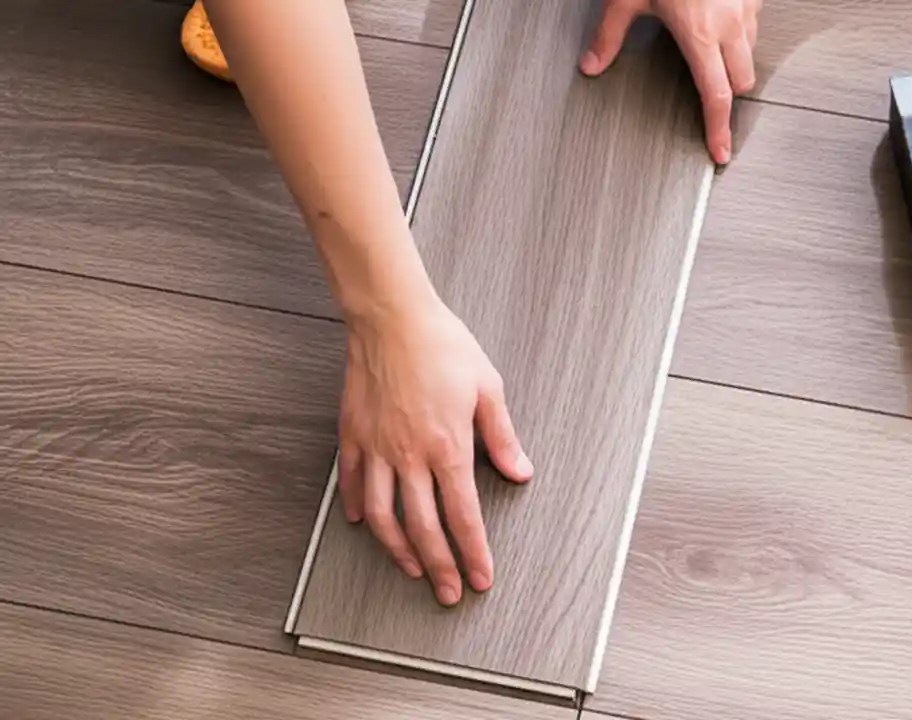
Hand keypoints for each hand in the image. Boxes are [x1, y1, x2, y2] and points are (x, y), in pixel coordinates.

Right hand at [336, 297, 533, 605]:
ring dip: (398, 550)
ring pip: (383, 516)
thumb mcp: (488, 388)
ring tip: (412, 569)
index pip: (463, 516)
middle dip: (440, 567)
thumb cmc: (442, 346)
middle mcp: (409, 455)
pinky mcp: (353, 435)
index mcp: (448, 446)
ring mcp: (376, 448)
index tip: (480, 578)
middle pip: (423, 528)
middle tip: (449, 592)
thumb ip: (503, 437)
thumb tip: (520, 472)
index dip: (473, 552)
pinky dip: (356, 509)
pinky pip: (350, 483)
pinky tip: (364, 524)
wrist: (392, 317)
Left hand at [579, 0, 762, 164]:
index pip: (716, 96)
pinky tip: (719, 19)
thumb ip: (610, 34)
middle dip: (729, 92)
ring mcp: (748, 5)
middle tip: (709, 95)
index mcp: (700, 34)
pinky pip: (755, 22)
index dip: (718, 128)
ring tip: (711, 53)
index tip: (721, 150)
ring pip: (752, 52)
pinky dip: (741, 31)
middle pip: (743, 81)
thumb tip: (591, 65)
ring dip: (735, 61)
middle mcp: (731, 23)